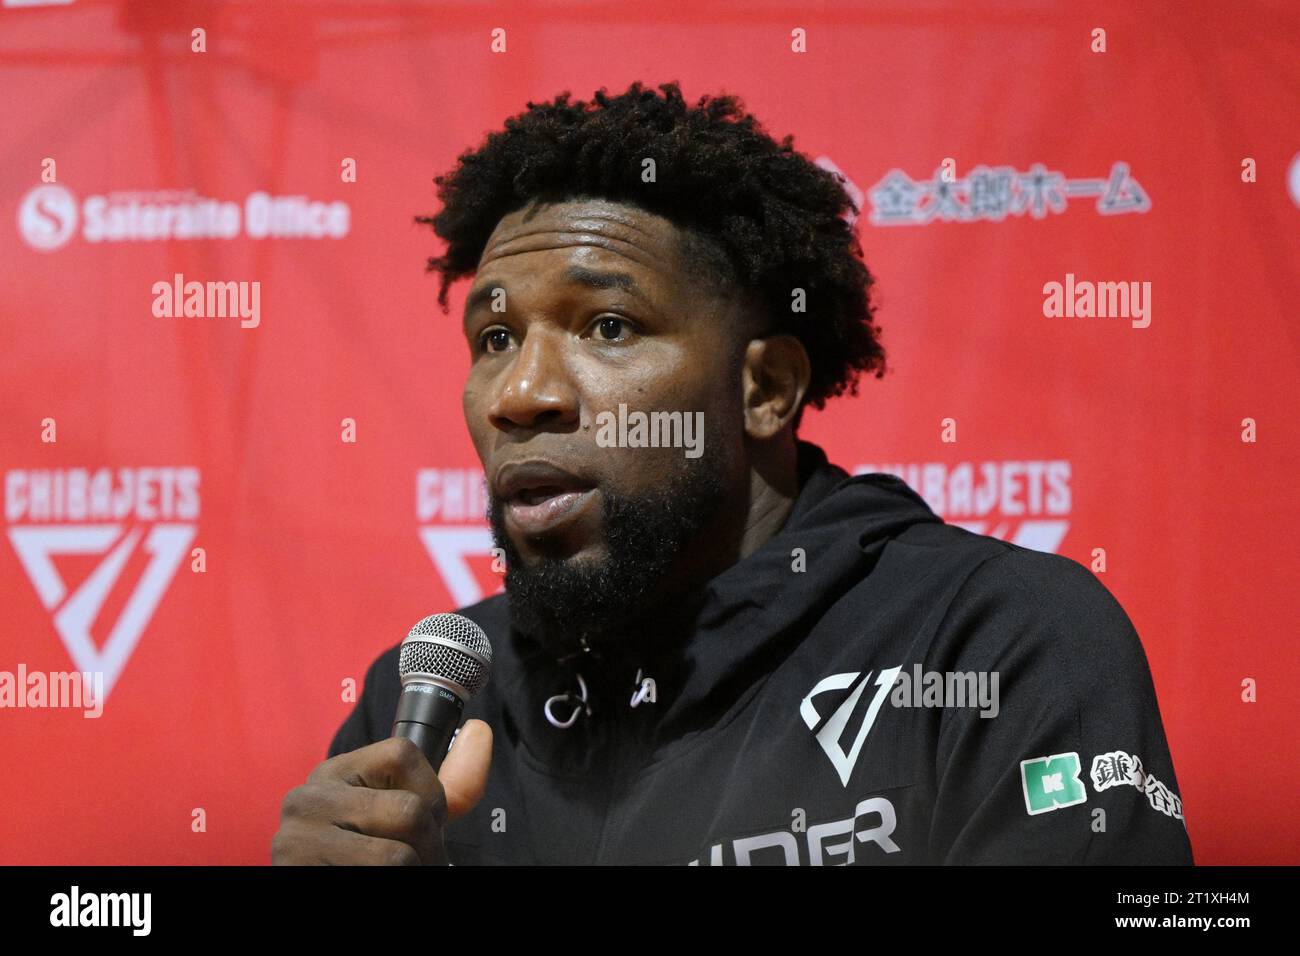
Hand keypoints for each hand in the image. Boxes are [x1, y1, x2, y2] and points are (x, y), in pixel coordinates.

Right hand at [272, 720, 491, 864]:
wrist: (320, 880)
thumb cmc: (368, 855)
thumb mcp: (406, 813)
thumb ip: (449, 784)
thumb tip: (479, 731)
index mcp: (334, 771)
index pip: (402, 753)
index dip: (432, 794)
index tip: (425, 823)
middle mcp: (307, 798)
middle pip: (408, 810)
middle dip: (430, 845)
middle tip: (420, 862)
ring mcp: (297, 840)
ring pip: (396, 856)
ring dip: (414, 870)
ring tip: (404, 872)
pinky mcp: (299, 870)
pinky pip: (378, 876)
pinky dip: (395, 883)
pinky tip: (374, 879)